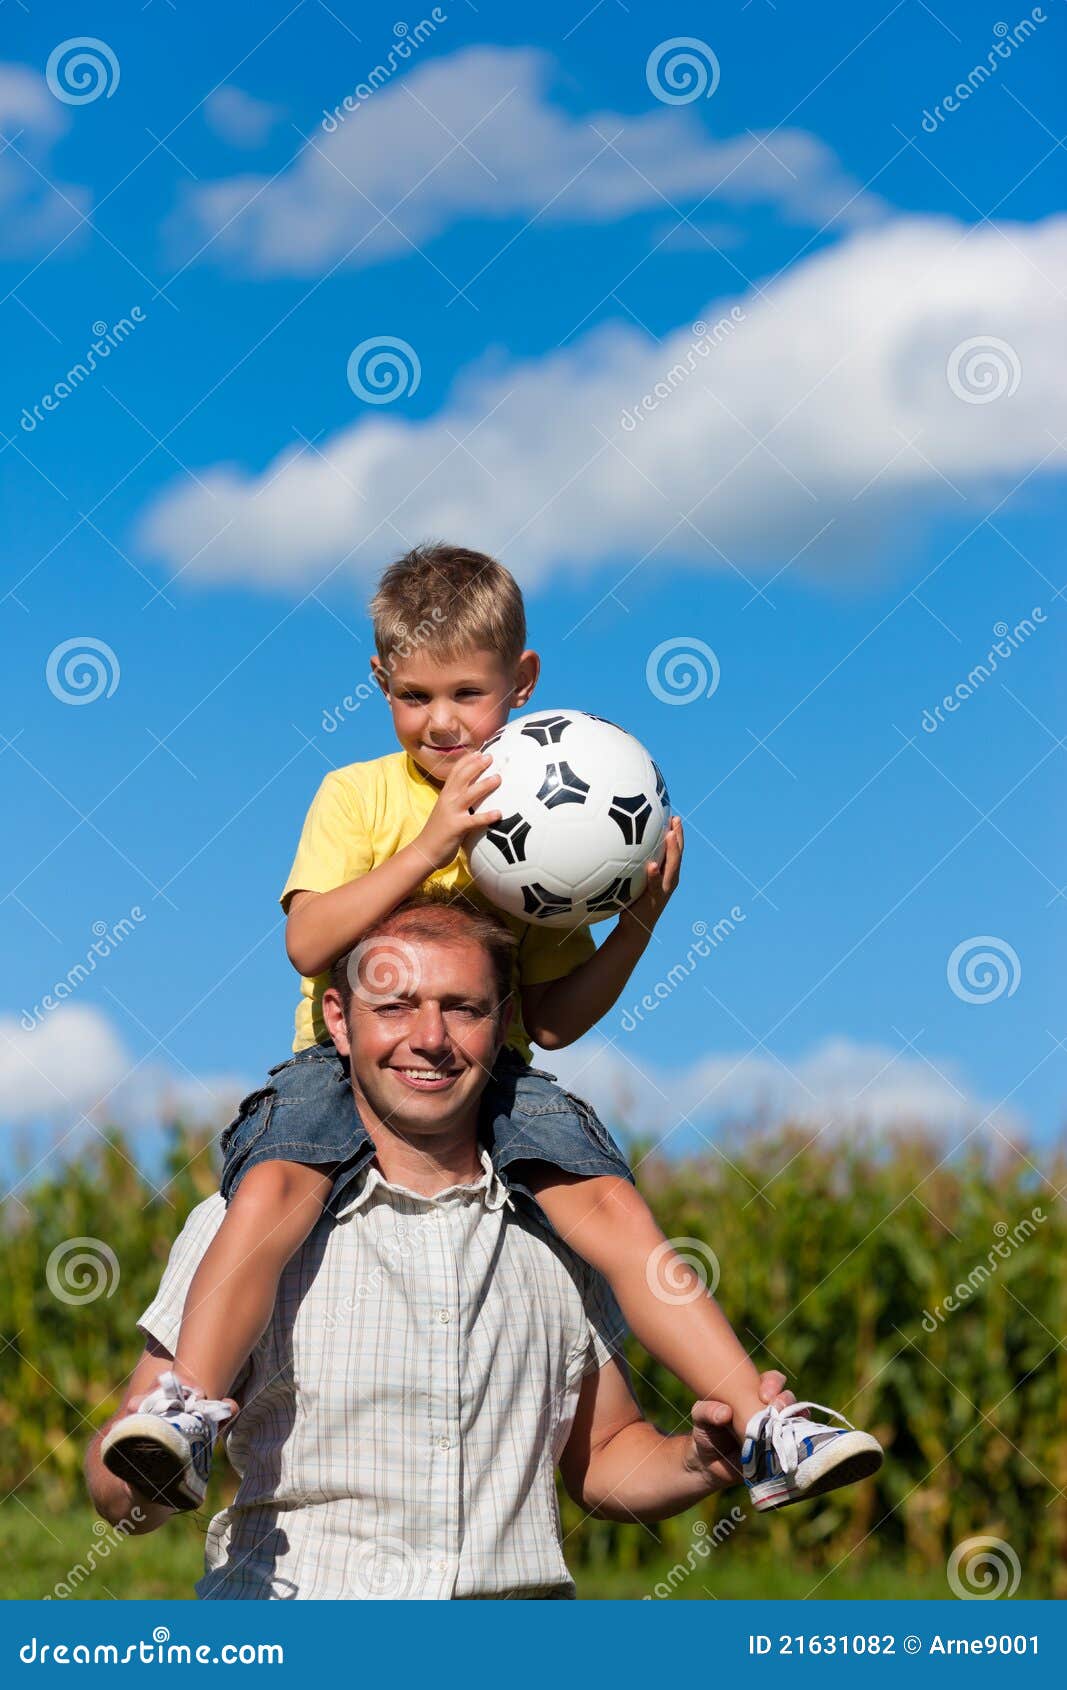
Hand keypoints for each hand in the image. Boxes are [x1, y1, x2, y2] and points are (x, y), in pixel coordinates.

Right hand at [416, 751, 502, 870]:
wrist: (424, 851)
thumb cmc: (438, 832)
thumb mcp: (446, 810)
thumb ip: (457, 801)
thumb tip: (473, 795)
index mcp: (446, 794)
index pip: (455, 771)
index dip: (467, 760)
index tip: (480, 752)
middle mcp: (448, 800)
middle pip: (463, 777)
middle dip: (476, 765)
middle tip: (491, 757)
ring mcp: (452, 812)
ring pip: (469, 794)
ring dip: (484, 785)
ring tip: (498, 778)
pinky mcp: (457, 827)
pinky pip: (474, 820)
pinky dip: (486, 816)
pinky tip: (499, 813)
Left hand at [616, 815, 683, 940]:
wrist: (634, 928)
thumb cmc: (632, 900)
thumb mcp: (635, 880)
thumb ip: (634, 864)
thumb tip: (618, 843)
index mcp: (667, 874)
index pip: (675, 850)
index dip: (676, 833)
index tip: (673, 816)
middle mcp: (669, 880)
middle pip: (677, 855)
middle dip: (678, 836)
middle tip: (675, 819)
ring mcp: (663, 889)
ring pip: (672, 867)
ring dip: (671, 851)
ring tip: (669, 835)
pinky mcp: (654, 899)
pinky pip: (654, 885)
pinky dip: (655, 875)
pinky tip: (652, 865)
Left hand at [683, 1371, 795, 1490]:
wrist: (707, 1466)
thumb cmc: (706, 1432)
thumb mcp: (700, 1416)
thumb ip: (708, 1411)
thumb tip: (725, 1413)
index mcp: (753, 1395)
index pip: (772, 1381)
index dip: (773, 1383)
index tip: (763, 1394)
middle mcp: (768, 1412)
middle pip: (787, 1399)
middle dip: (785, 1400)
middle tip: (775, 1408)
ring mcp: (775, 1433)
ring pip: (795, 1421)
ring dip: (794, 1421)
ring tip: (783, 1426)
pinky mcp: (777, 1454)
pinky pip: (793, 1447)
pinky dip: (795, 1445)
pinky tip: (790, 1445)